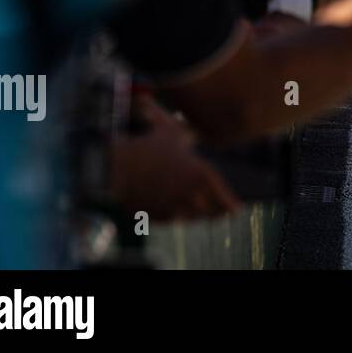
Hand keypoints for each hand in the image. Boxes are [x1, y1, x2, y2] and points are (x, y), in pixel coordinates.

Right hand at [110, 95, 240, 220]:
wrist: (115, 167)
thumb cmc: (146, 146)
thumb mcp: (173, 134)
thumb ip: (189, 136)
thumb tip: (196, 133)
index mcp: (200, 174)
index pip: (223, 197)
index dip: (230, 204)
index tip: (236, 210)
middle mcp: (190, 195)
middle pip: (210, 212)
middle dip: (215, 212)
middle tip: (221, 213)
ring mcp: (172, 207)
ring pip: (191, 218)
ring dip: (195, 215)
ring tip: (199, 211)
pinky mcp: (154, 216)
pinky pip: (170, 219)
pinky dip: (174, 215)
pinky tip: (174, 209)